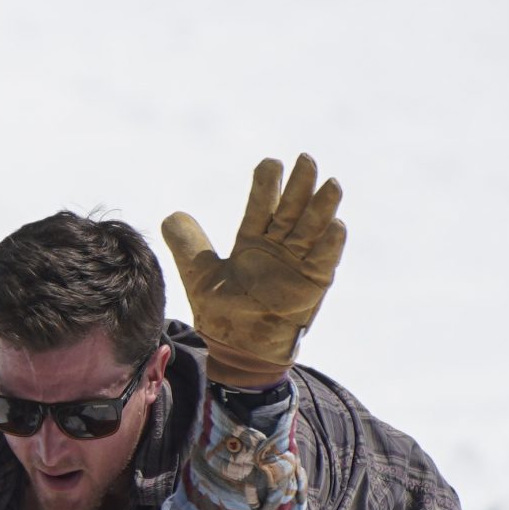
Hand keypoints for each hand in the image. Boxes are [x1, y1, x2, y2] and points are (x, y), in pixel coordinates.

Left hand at [162, 154, 345, 388]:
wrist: (237, 350)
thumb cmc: (221, 314)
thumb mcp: (200, 275)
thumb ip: (188, 245)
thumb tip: (171, 216)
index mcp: (253, 242)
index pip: (261, 207)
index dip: (266, 186)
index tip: (271, 163)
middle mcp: (278, 248)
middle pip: (291, 210)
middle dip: (299, 187)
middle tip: (306, 159)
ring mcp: (297, 265)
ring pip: (312, 229)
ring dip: (322, 208)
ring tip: (331, 183)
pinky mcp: (311, 284)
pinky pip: (323, 261)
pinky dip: (330, 244)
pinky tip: (337, 225)